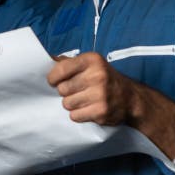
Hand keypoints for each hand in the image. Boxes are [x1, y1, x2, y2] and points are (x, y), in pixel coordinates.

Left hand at [47, 51, 174, 158]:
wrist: (130, 98)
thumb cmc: (103, 79)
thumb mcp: (89, 64)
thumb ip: (67, 62)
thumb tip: (44, 59)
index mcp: (92, 60)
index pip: (60, 69)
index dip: (52, 78)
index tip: (54, 82)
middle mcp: (97, 75)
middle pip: (62, 89)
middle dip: (66, 92)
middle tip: (77, 91)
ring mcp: (101, 95)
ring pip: (67, 103)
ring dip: (72, 104)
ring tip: (84, 100)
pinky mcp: (101, 111)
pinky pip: (75, 116)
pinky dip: (78, 115)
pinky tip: (88, 109)